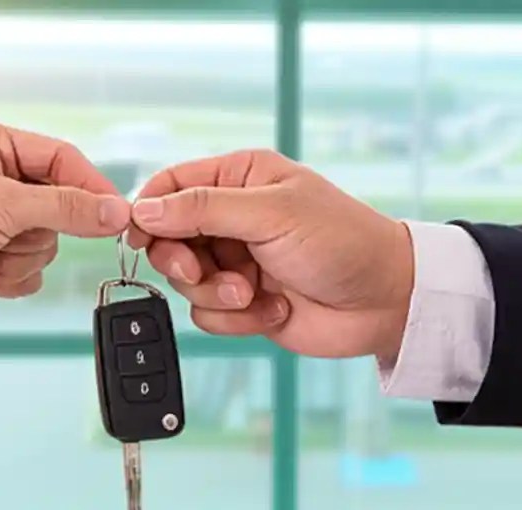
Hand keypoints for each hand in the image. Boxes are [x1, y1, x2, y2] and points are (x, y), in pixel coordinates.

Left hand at [0, 120, 129, 340]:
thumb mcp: (0, 205)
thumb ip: (66, 207)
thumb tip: (114, 211)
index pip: (62, 158)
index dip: (91, 188)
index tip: (115, 216)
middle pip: (58, 207)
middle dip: (35, 233)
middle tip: (5, 237)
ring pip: (45, 244)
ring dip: (17, 260)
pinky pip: (28, 272)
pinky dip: (7, 280)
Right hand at [126, 150, 413, 361]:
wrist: (383, 301)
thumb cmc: (342, 242)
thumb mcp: (271, 213)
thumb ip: (203, 209)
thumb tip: (145, 209)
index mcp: (240, 178)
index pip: (172, 186)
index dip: (149, 210)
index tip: (139, 235)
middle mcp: (233, 218)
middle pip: (169, 239)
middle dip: (183, 261)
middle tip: (202, 270)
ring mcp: (237, 262)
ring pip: (185, 282)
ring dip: (217, 294)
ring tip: (254, 293)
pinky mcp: (243, 303)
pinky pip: (208, 315)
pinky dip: (237, 319)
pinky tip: (274, 309)